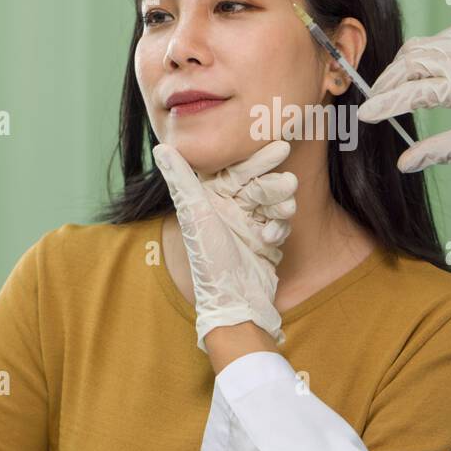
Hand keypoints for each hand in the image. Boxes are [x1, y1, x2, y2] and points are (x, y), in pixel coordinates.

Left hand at [151, 140, 298, 351]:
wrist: (235, 304)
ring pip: (272, 204)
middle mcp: (229, 210)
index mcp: (211, 201)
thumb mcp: (194, 216)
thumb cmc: (209, 261)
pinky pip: (278, 225)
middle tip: (290, 181)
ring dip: (281, 205)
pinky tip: (271, 239)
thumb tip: (160, 146)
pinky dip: (279, 229)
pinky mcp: (264, 241)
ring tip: (287, 209)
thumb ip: (181, 180)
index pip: (237, 172)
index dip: (257, 160)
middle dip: (275, 184)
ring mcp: (248, 225)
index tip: (278, 146)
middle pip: (258, 187)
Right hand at [355, 17, 450, 172]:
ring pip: (414, 50)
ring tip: (388, 90)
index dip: (387, 104)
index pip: (416, 93)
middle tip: (374, 102)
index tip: (367, 114)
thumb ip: (438, 151)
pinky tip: (415, 72)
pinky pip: (427, 41)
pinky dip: (415, 56)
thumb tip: (404, 163)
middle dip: (386, 84)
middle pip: (408, 66)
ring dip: (397, 70)